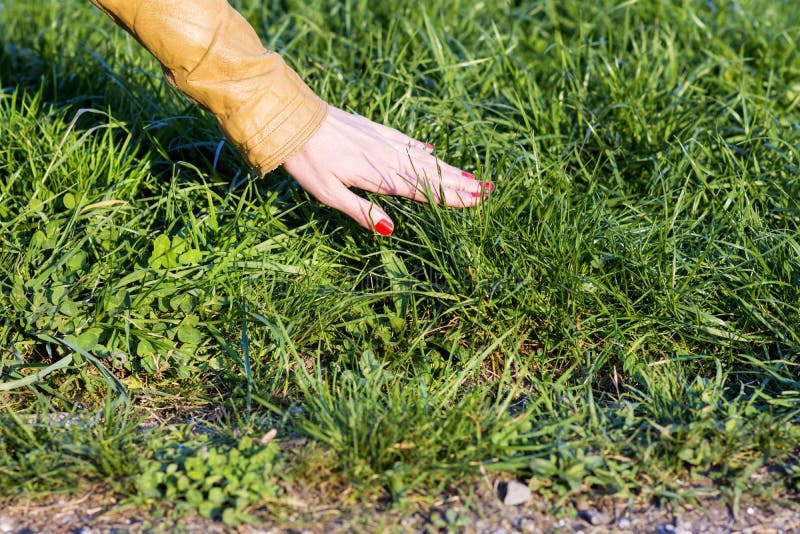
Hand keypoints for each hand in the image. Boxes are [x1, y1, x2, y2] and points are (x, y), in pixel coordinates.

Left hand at [282, 106, 493, 234]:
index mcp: (378, 175)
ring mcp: (381, 140)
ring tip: (472, 176)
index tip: (476, 202)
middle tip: (489, 190)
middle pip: (430, 173)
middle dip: (460, 183)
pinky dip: (421, 148)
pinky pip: (404, 140)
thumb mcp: (328, 193)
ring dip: (448, 168)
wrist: (293, 118)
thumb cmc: (307, 161)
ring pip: (422, 157)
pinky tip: (431, 151)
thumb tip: (391, 230)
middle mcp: (386, 156)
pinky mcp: (372, 128)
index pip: (422, 190)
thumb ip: (361, 211)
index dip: (449, 197)